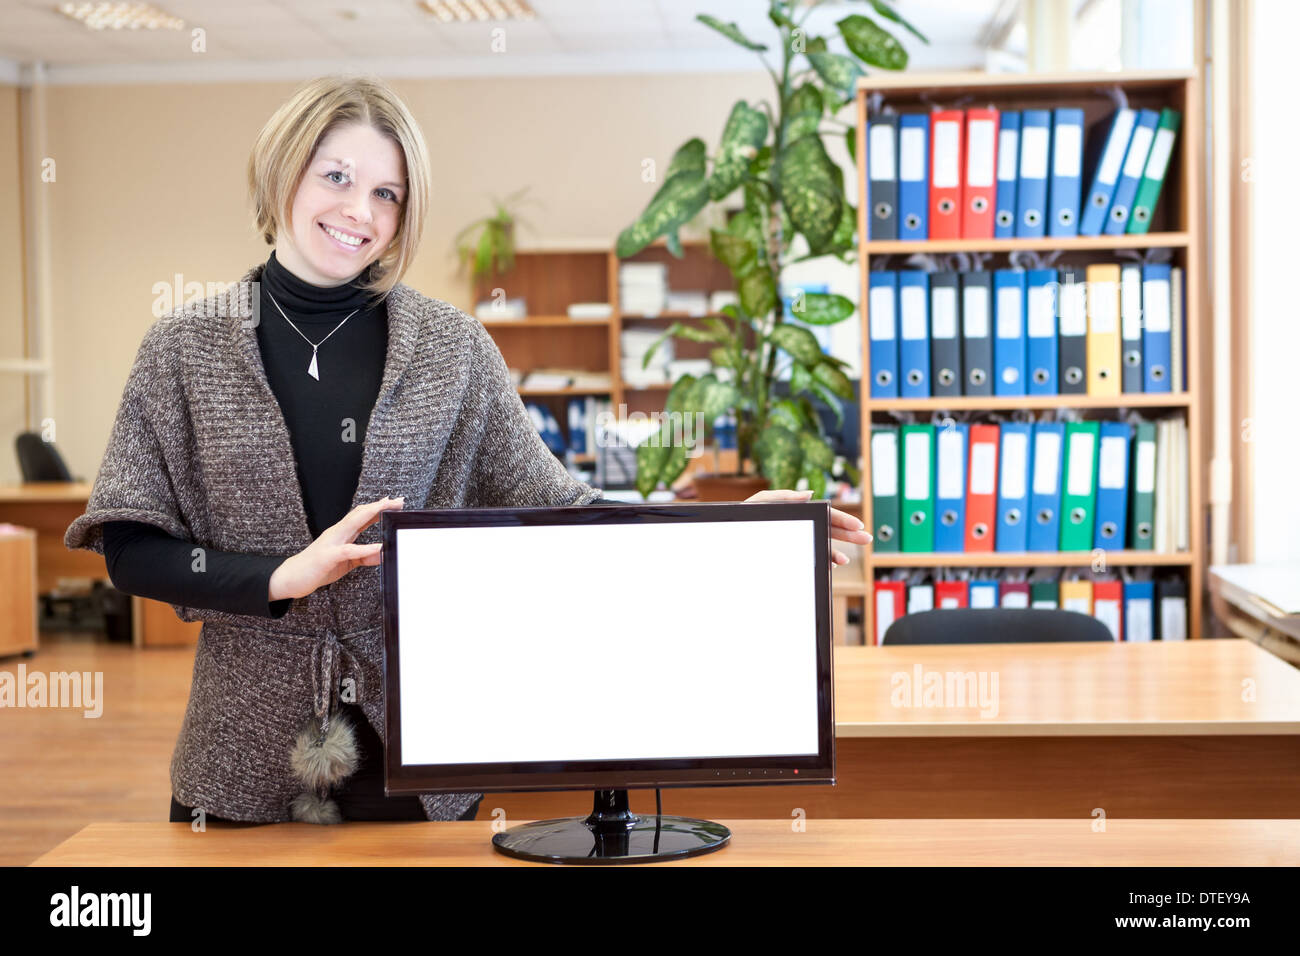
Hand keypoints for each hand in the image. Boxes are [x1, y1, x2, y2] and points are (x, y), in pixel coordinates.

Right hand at [269, 496, 404, 601]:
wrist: (291, 577)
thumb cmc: (318, 567)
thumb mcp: (347, 562)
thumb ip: (363, 557)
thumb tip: (382, 554)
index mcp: (341, 533)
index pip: (362, 516)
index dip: (378, 508)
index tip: (395, 502)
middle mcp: (337, 533)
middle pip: (360, 513)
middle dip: (380, 506)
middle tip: (399, 500)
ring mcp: (331, 542)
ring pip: (353, 523)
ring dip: (372, 515)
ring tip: (389, 510)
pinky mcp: (328, 556)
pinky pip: (348, 550)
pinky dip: (364, 548)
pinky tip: (378, 547)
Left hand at [743, 488, 871, 568]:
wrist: (727, 535)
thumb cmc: (743, 516)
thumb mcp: (760, 503)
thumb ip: (783, 498)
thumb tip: (809, 495)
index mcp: (797, 510)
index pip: (825, 513)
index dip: (843, 520)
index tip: (857, 527)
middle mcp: (800, 525)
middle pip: (829, 529)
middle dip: (849, 535)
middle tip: (866, 540)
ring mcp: (796, 540)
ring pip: (821, 545)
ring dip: (834, 552)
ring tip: (842, 560)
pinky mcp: (791, 553)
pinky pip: (810, 556)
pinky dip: (821, 560)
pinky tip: (828, 564)